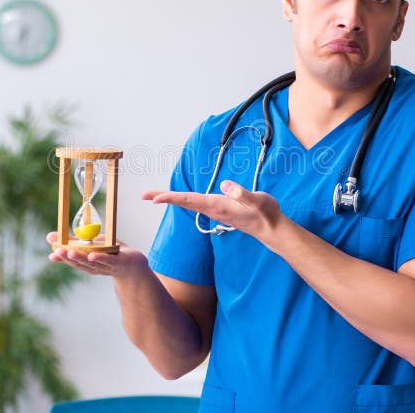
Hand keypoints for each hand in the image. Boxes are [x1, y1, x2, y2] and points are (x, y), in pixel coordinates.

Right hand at [46, 232, 147, 278]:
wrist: (134, 266)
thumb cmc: (111, 254)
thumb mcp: (92, 245)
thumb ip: (75, 240)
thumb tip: (50, 235)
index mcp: (87, 263)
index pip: (72, 261)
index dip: (61, 258)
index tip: (51, 253)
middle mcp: (94, 267)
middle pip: (79, 263)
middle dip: (66, 258)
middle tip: (56, 252)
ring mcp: (106, 266)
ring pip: (91, 262)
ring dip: (80, 258)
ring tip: (69, 252)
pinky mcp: (118, 263)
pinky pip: (108, 260)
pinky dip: (100, 258)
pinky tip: (92, 255)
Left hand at [142, 180, 284, 244]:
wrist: (271, 229)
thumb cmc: (265, 214)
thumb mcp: (258, 200)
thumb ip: (243, 193)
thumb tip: (226, 185)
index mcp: (218, 205)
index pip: (190, 200)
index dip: (171, 198)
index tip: (154, 198)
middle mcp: (212, 208)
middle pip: (183, 202)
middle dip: (163, 198)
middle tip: (143, 195)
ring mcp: (214, 210)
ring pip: (188, 203)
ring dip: (171, 199)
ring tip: (154, 196)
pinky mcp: (219, 209)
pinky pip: (195, 203)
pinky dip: (183, 200)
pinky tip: (178, 198)